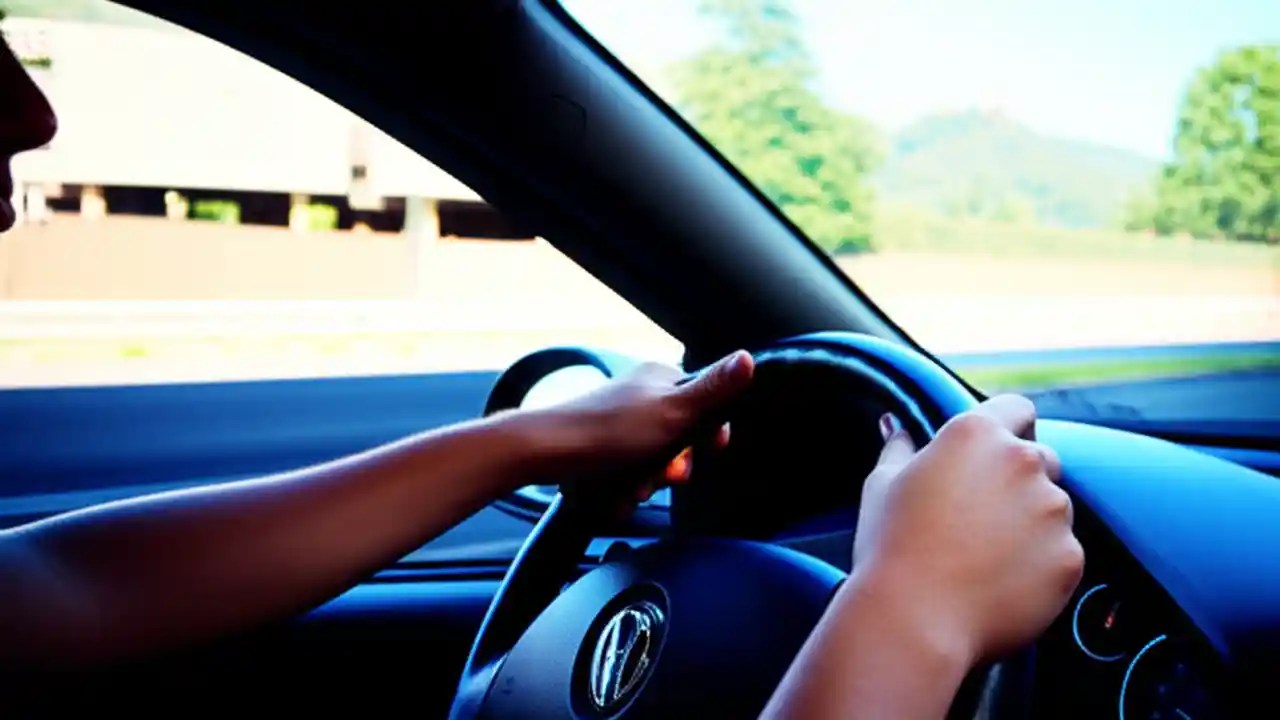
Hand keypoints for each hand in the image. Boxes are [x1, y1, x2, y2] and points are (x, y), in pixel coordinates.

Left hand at [526, 350, 754, 498]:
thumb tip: (749, 358)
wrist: (543, 453)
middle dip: (672, 466)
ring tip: (631, 487)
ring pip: (652, 460)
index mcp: (661, 379)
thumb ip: (713, 390)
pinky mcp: (600, 445)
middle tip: (662, 476)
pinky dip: (624, 486)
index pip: (706, 406)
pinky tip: (615, 493)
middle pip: (680, 439)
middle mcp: (640, 395)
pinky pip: (626, 471)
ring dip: (647, 480)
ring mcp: (618, 421)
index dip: (709, 435)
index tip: (706, 452)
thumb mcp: (672, 413)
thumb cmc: (607, 432)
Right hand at [851, 395, 1082, 665]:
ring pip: (1054, 508)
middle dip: (1020, 480)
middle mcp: (1023, 461)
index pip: (1016, 409)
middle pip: (1041, 458)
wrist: (915, 618)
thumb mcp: (882, 485)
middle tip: (981, 515)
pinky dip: (1040, 564)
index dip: (1009, 427)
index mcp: (976, 434)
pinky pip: (1061, 553)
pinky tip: (1000, 582)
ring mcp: (1053, 509)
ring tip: (986, 557)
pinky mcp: (1069, 556)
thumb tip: (895, 425)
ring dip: (1032, 523)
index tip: (994, 454)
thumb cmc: (890, 546)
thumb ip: (899, 447)